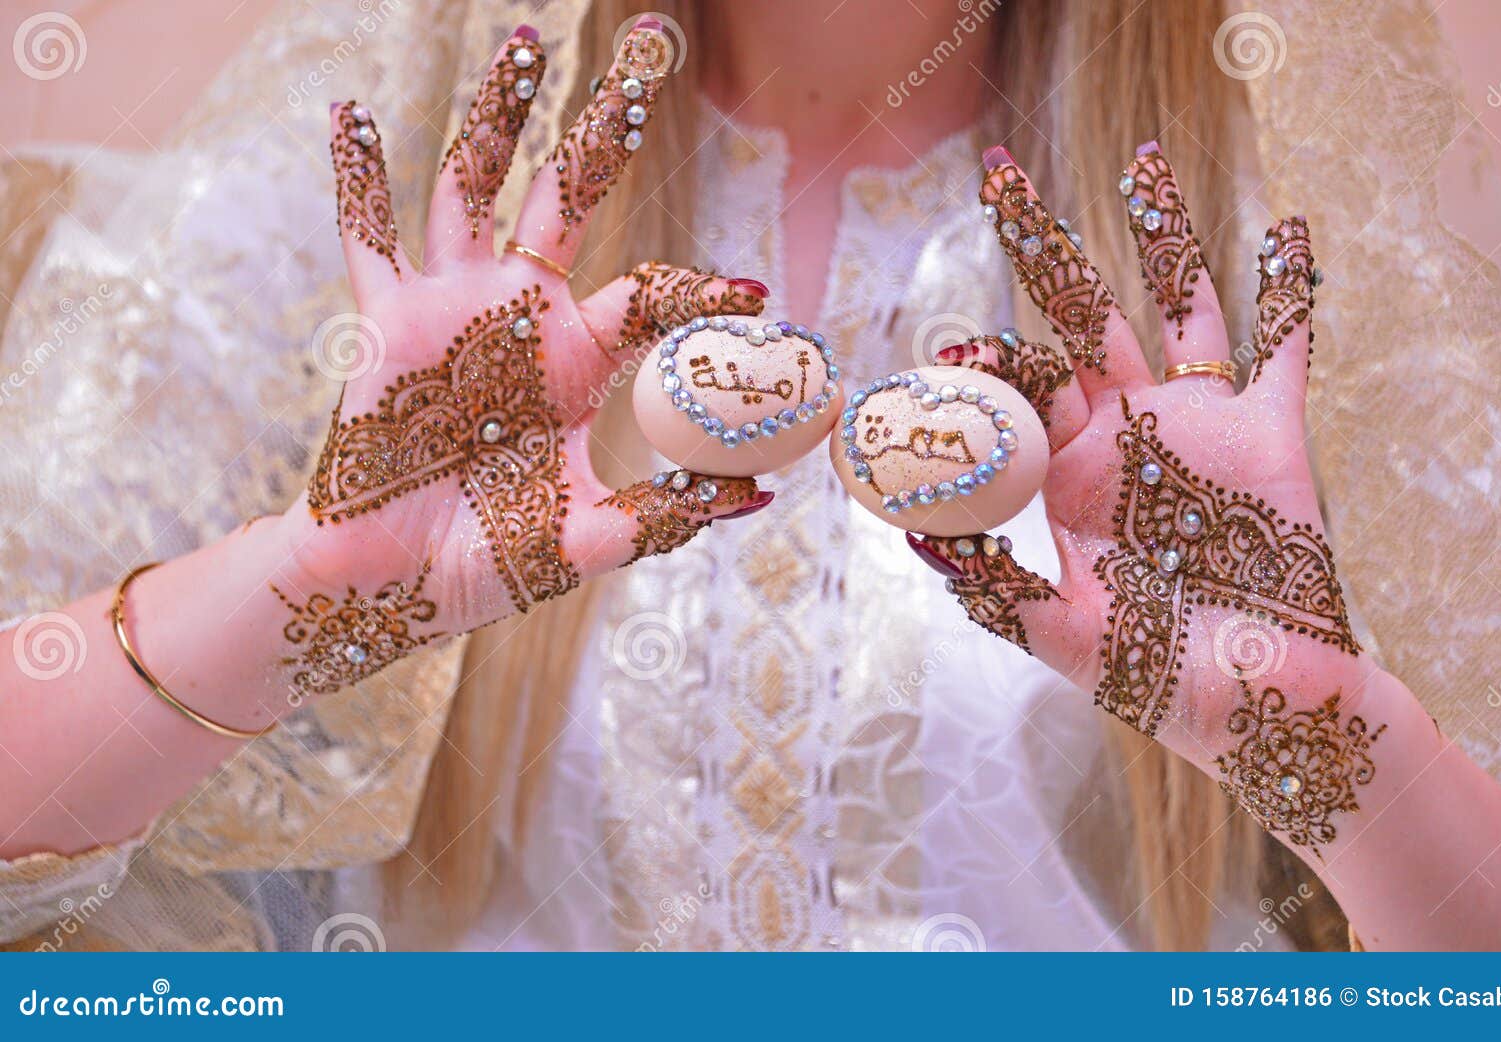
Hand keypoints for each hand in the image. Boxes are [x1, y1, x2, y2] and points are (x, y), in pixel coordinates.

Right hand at [274, 23, 770, 697]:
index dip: (701, 293)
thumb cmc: (492, 558)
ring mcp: (454, 305)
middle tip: (638, 60)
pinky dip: (357, 176)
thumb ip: (663, 515)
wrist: (397, 581)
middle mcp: (523, 314)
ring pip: (475, 188)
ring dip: (495, 120)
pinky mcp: (389, 317)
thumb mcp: (588, 536)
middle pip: (568, 199)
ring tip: (520, 46)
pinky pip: (369, 234)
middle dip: (600, 135)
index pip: (650, 297)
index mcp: (579, 359)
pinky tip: (353, 112)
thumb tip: (756, 496)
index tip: (757, 295)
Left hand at [911, 143, 1385, 857]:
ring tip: (1142, 161)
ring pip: (1176, 308)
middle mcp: (1126, 437)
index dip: (987, 364)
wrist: (1270, 706)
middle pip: (1080, 324)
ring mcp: (1198, 426)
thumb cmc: (1164, 683)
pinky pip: (1283, 343)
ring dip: (1163, 239)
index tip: (952, 349)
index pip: (1018, 394)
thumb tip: (919, 543)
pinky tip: (1289, 227)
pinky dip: (1289, 289)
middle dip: (1045, 257)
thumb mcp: (1073, 644)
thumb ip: (1002, 593)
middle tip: (1003, 181)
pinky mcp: (1271, 434)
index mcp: (1068, 477)